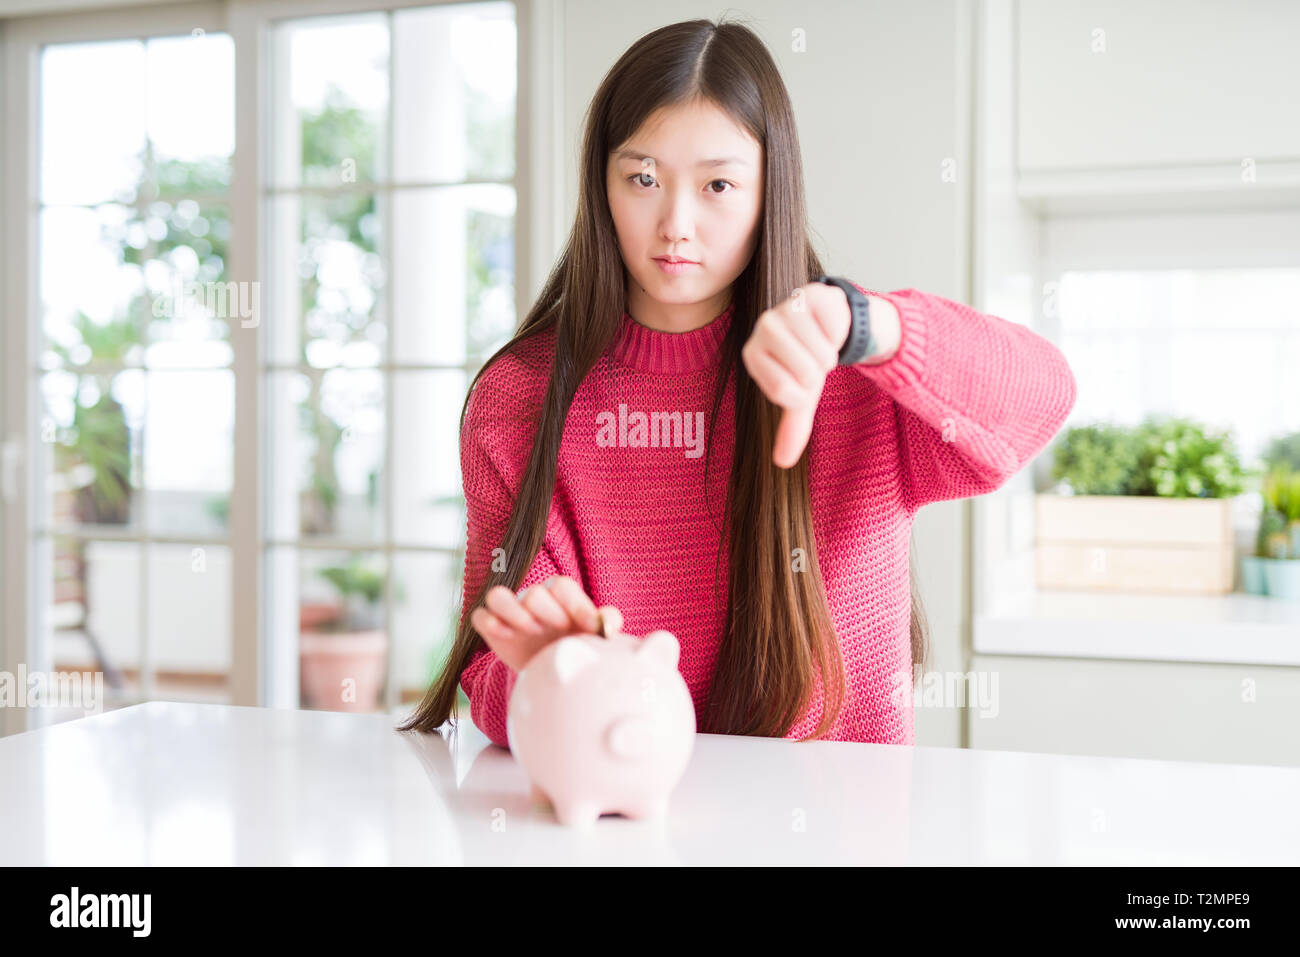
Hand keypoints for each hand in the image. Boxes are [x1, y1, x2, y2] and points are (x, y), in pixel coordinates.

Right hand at [470, 575, 624, 672]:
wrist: (552, 670)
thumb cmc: (575, 645)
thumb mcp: (596, 635)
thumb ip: (608, 621)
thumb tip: (606, 622)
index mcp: (560, 595)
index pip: (562, 587)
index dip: (574, 605)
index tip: (586, 627)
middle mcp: (533, 598)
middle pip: (533, 594)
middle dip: (547, 613)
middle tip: (556, 632)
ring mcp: (509, 611)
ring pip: (497, 595)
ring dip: (514, 613)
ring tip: (531, 631)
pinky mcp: (492, 627)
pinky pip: (480, 616)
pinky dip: (489, 624)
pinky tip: (507, 637)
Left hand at [741, 281, 851, 467]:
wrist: (826, 323)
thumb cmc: (805, 361)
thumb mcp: (800, 395)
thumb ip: (791, 427)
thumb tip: (783, 462)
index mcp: (752, 355)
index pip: (784, 392)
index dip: (803, 392)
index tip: (801, 381)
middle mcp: (763, 328)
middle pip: (806, 373)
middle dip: (819, 373)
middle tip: (813, 361)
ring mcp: (786, 308)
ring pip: (822, 353)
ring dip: (831, 355)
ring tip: (821, 345)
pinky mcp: (811, 293)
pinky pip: (835, 329)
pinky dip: (840, 334)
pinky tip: (829, 326)